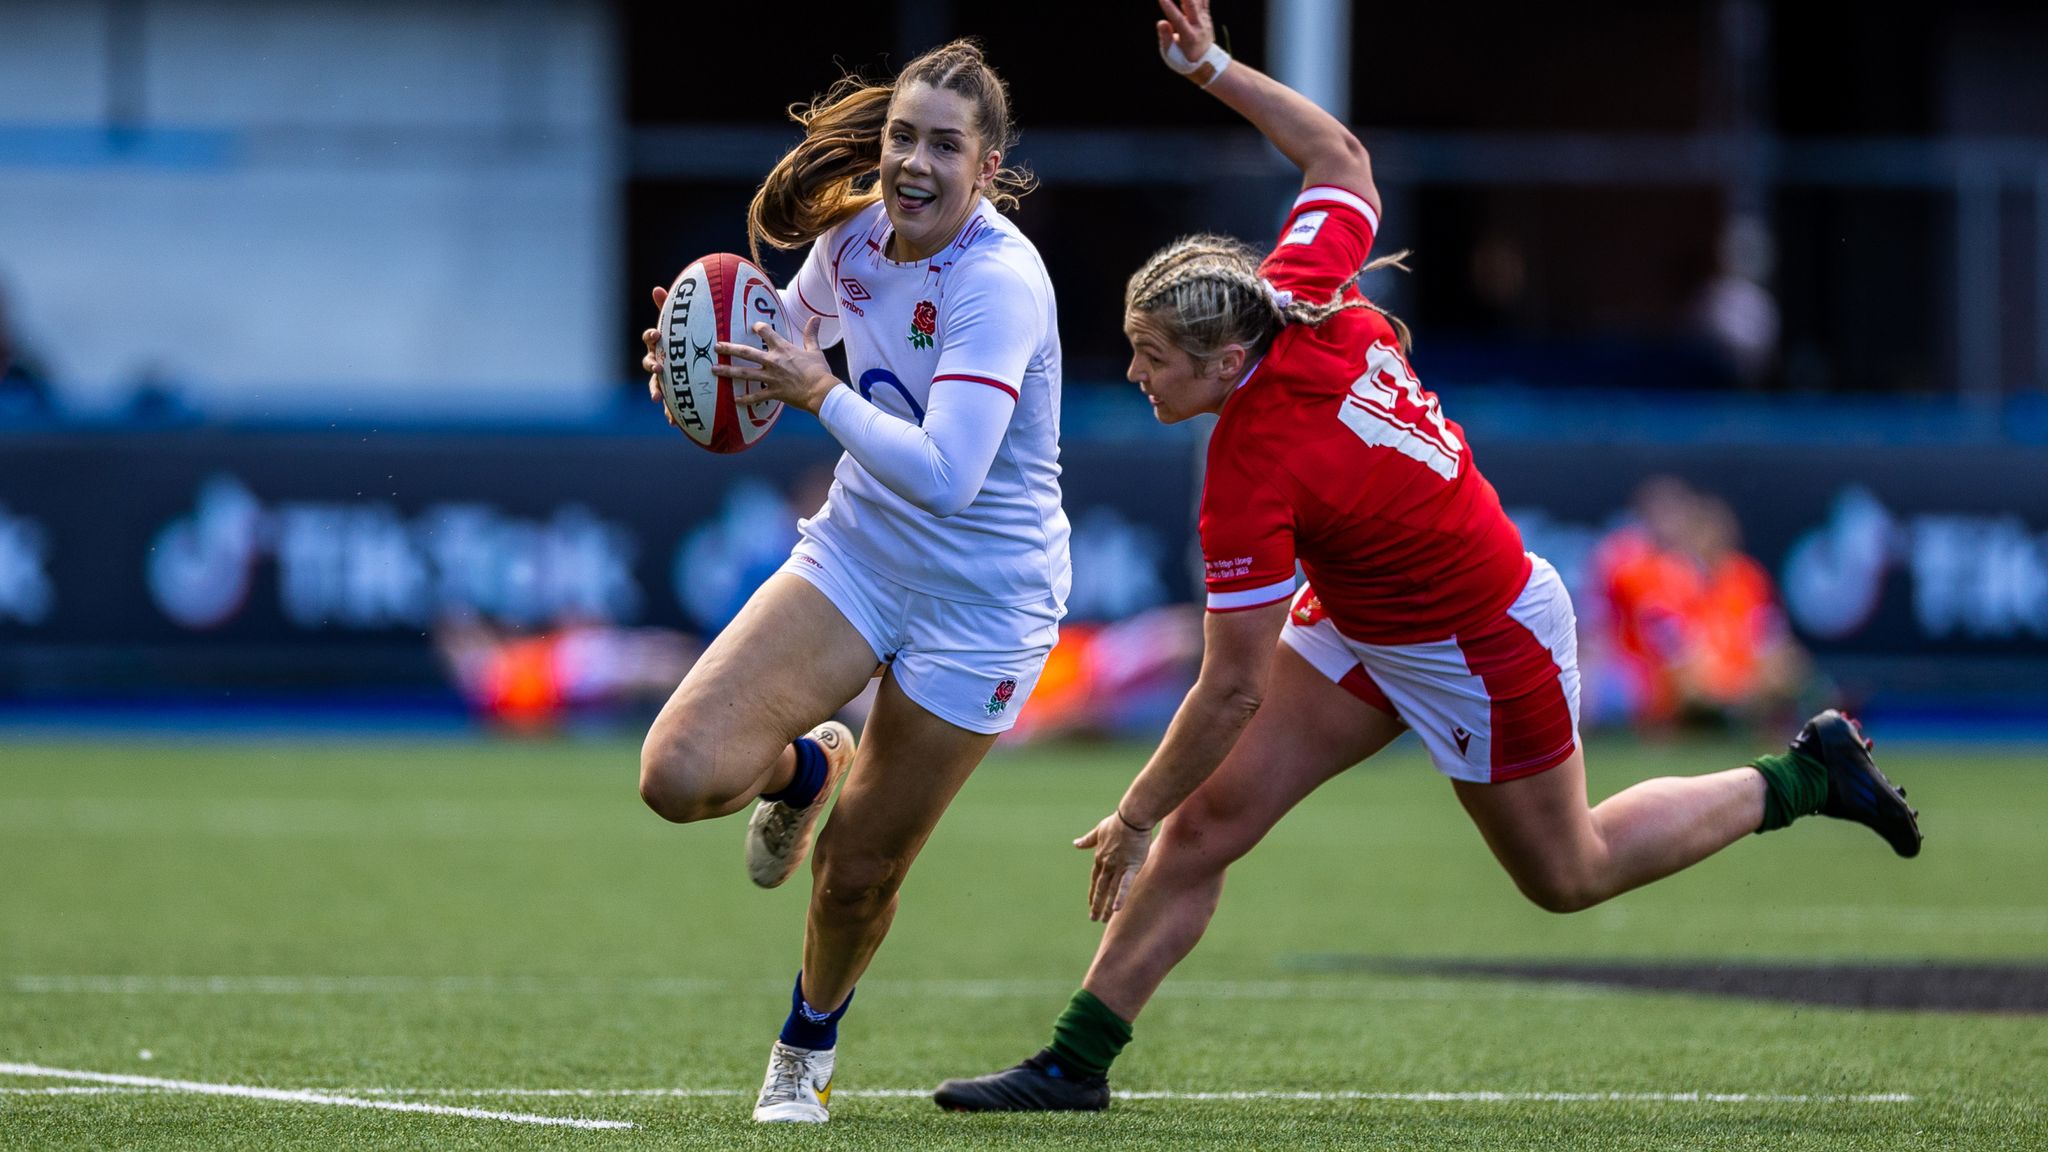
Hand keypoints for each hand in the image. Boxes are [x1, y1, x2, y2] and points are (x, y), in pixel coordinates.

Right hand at [641, 285, 678, 431]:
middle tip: (660, 368)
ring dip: (655, 390)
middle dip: (653, 366)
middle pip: (649, 363)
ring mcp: (663, 378)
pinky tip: (673, 421)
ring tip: (659, 398)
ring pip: (655, 385)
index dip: (651, 337)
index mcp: (659, 344)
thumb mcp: (683, 326)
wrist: (695, 360)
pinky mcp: (672, 394)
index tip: (658, 336)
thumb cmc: (687, 339)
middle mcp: (657, 360)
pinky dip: (670, 412)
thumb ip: (671, 309)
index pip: (650, 338)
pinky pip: (669, 404)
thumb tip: (656, 288)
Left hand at [712, 316, 835, 414]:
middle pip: (746, 352)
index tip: (754, 327)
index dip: (758, 327)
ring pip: (744, 373)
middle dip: (729, 349)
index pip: (765, 331)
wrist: (821, 391)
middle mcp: (772, 361)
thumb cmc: (819, 371)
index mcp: (782, 348)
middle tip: (717, 347)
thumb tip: (816, 318)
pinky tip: (735, 400)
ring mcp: (771, 377)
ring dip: (728, 371)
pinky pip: (756, 396)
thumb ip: (811, 334)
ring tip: (714, 370)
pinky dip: (745, 399)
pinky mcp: (773, 392)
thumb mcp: (815, 350)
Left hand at [1074, 809, 1153, 921]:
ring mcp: (1117, 867)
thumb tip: (1075, 843)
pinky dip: (1120, 897)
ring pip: (1110, 891)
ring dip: (1106, 906)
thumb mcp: (1098, 831)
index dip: (1093, 893)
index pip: (1095, 880)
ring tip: (1103, 920)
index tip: (1091, 904)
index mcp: (1100, 858)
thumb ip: (1088, 840)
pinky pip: (1124, 885)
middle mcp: (1106, 865)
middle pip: (1100, 889)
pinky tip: (1116, 909)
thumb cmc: (1117, 822)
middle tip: (1093, 919)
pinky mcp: (1130, 867)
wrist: (1131, 818)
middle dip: (1096, 905)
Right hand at [1156, 0, 1215, 70]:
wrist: (1206, 64)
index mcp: (1189, 37)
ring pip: (1199, 0)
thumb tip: (1161, 21)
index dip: (1169, 8)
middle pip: (1191, 5)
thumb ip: (1166, 38)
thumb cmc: (1184, 60)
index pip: (1178, 20)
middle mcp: (1199, 26)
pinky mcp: (1206, 15)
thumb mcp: (1172, 55)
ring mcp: (1204, 19)